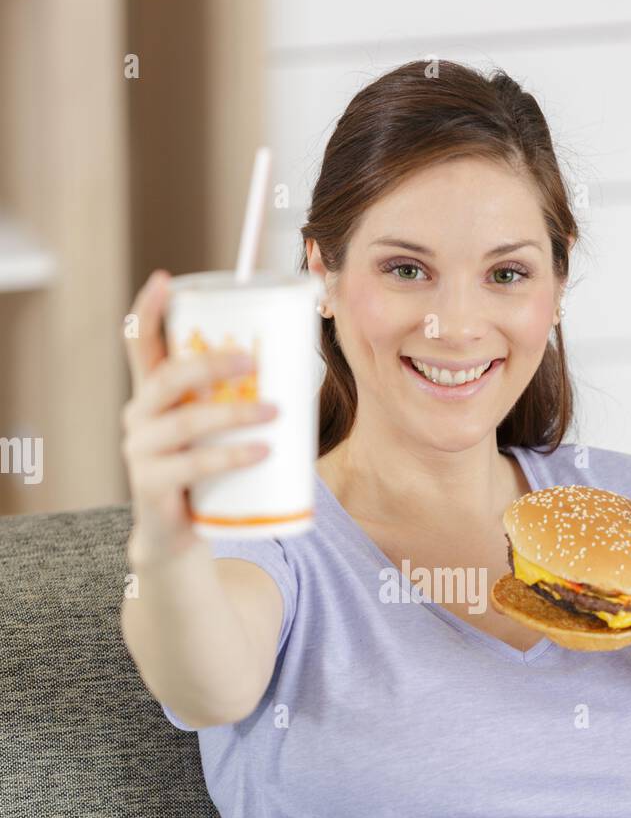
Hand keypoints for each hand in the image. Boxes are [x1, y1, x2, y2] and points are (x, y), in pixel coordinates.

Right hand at [122, 269, 277, 561]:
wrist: (179, 537)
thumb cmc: (207, 474)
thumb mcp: (215, 431)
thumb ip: (239, 398)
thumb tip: (303, 361)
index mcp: (152, 395)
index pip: (140, 344)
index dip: (148, 310)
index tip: (165, 280)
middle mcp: (139, 416)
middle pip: (166, 377)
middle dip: (209, 363)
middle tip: (252, 359)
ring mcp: (141, 451)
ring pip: (184, 421)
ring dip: (233, 412)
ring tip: (274, 411)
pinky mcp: (151, 485)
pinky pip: (192, 465)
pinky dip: (230, 457)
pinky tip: (261, 452)